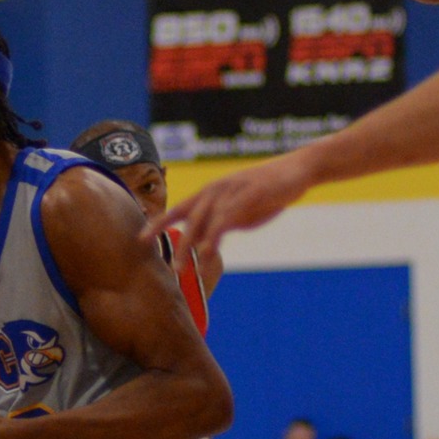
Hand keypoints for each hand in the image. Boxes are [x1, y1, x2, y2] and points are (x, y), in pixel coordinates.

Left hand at [146, 151, 317, 264]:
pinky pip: (227, 218)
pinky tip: (208, 252)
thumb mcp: (240, 211)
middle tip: (163, 266)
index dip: (158, 224)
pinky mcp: (249, 195)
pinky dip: (215, 236)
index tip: (140, 241)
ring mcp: (231, 191)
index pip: (178, 209)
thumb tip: (202, 243)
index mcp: (210, 193)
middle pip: (186, 216)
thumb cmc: (268, 191)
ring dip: (191, 246)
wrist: (299, 170)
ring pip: (203, 219)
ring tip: (183, 268)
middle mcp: (215, 190)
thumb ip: (220, 225)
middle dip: (172, 242)